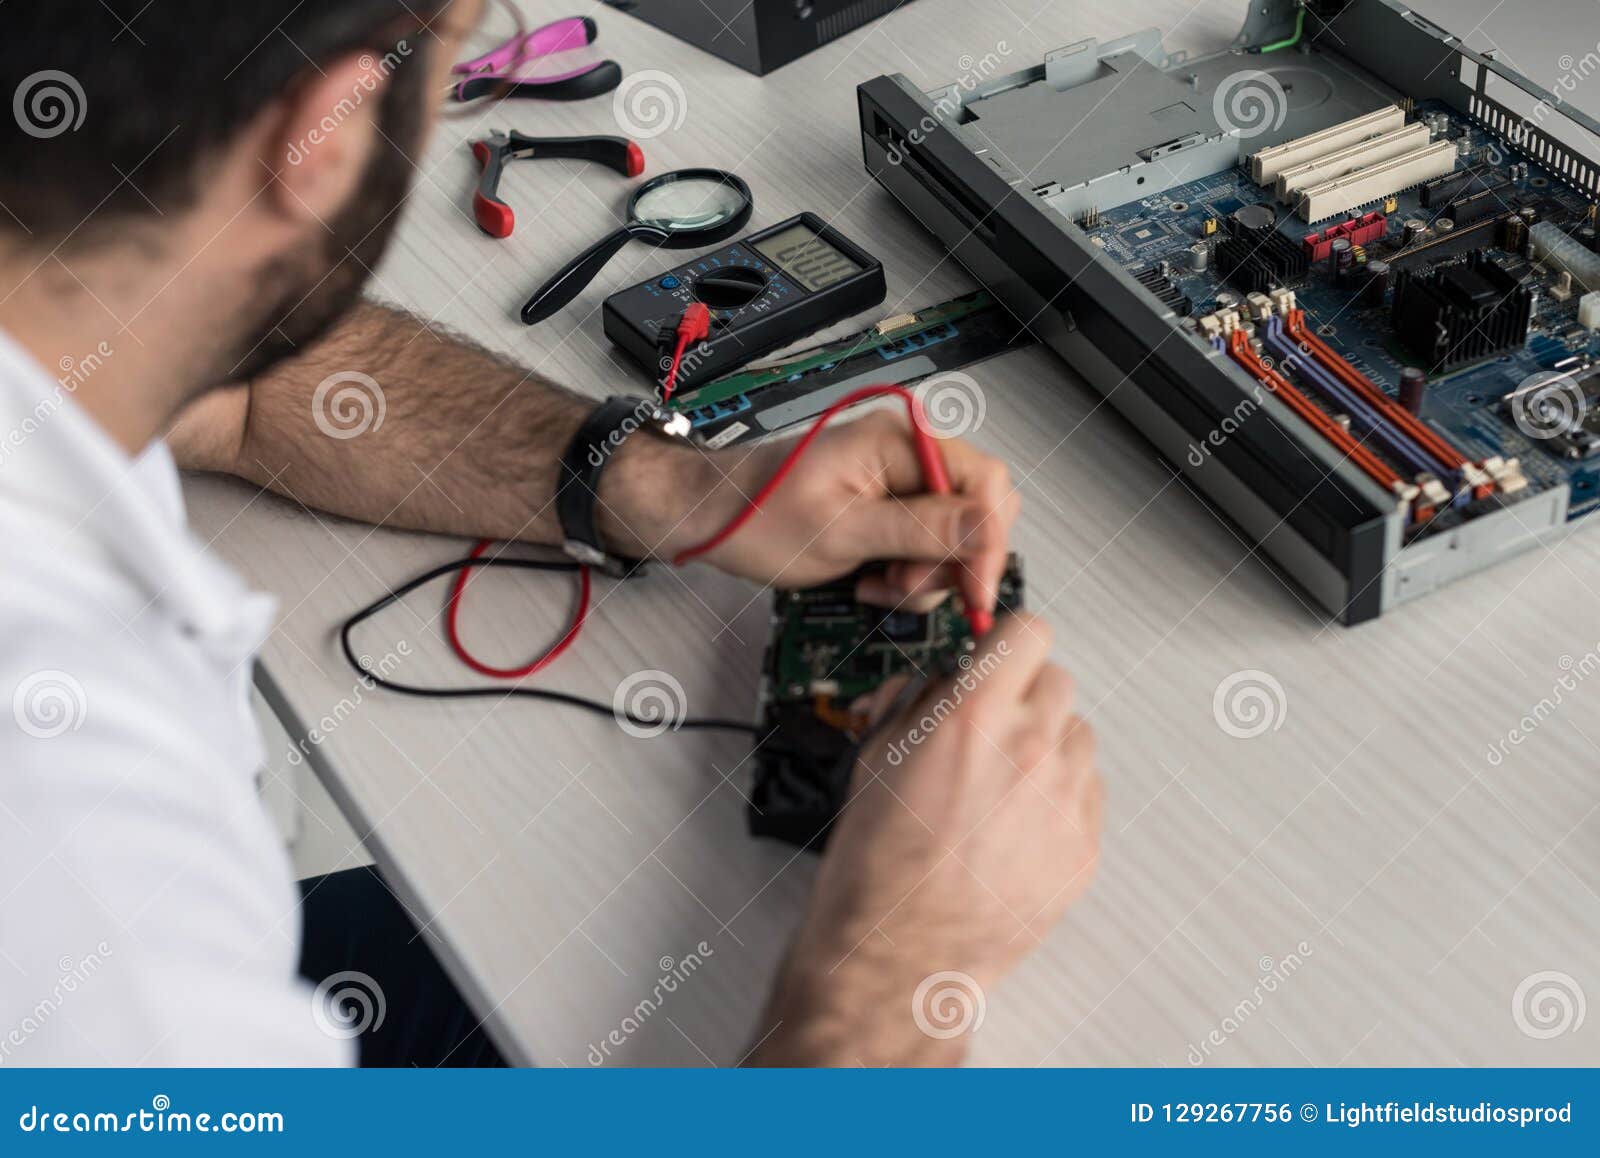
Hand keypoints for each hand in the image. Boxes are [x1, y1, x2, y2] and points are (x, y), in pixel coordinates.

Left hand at [603, 407, 1018, 612]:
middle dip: (951, 560)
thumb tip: (988, 527)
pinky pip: (926, 541)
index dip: (989, 541)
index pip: (984, 483)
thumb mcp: (840, 532)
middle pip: (976, 510)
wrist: (712, 517)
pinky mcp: (890, 503)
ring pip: (955, 533)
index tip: (975, 591)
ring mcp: (899, 478)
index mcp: (898, 442)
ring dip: (924, 573)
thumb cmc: (756, 515)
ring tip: (875, 583)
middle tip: (904, 586)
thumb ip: (919, 529)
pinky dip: (907, 571)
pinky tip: (870, 578)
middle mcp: (906, 452)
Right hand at [746, 614, 1101, 1065]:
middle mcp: (1028, 750)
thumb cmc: (877, 869)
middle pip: (1057, 681)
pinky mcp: (1083, 849)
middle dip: (1024, 695)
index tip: (997, 657)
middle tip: (992, 727)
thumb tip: (941, 680)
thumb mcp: (875, 758)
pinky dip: (1059, 799)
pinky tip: (1015, 827)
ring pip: (1078, 737)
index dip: (1007, 643)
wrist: (899, 955)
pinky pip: (1087, 794)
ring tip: (1002, 787)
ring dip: (1047, 746)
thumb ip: (917, 701)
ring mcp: (1063, 801)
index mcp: (972, 717)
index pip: (1028, 633)